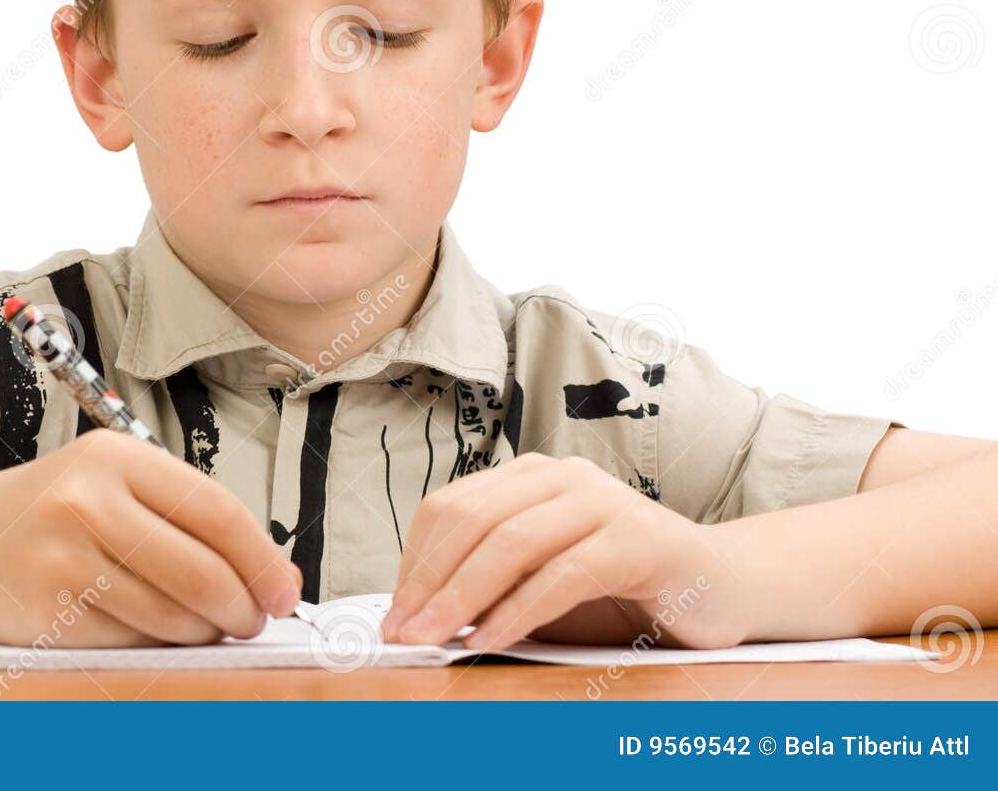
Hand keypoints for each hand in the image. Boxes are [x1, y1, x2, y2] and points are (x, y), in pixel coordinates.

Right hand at [0, 428, 301, 646]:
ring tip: (198, 624)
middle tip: (250, 619)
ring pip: (172, 615)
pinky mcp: (45, 612)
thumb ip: (185, 517)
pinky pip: (130, 641)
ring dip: (201, 632)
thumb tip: (273, 575)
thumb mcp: (108, 485)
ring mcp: (62, 558)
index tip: (285, 591)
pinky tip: (145, 629)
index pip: (216, 510)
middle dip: (241, 607)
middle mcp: (86, 501)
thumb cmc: (45, 516)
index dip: (262, 559)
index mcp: (114, 456)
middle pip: (202, 571)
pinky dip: (153, 645)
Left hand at [380, 452, 747, 651]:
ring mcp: (603, 501)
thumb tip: (417, 615)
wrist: (722, 585)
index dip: (414, 560)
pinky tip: (491, 639)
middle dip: (428, 580)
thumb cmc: (622, 587)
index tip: (393, 612)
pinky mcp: (639, 538)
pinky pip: (562, 574)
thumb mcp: (541, 578)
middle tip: (403, 631)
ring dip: (463, 597)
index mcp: (531, 475)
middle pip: (472, 520)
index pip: (449, 507)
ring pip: (511, 542)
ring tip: (435, 639)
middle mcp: (563, 475)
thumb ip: (490, 584)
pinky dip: (518, 611)